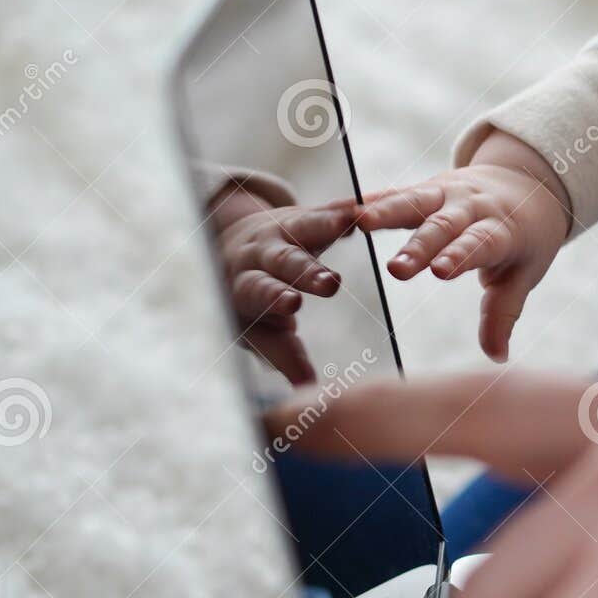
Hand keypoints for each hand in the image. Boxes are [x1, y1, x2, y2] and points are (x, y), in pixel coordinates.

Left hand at [209, 189, 353, 385]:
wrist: (230, 245)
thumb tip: (306, 391)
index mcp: (244, 284)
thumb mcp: (255, 328)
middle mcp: (260, 254)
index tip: (293, 304)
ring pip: (304, 227)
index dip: (274, 297)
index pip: (258, 291)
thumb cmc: (246, 300)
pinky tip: (367, 206)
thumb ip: (281, 354)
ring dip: (327, 227)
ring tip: (352, 223)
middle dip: (306, 271)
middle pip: (283, 261)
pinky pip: (328, 209)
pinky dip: (347, 207)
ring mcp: (283, 230)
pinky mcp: (306, 215)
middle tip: (330, 282)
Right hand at [353, 130, 570, 360]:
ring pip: (416, 202)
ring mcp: (448, 193)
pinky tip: (347, 209)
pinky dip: (373, 200)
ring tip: (360, 223)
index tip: (440, 272)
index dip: (460, 256)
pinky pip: (397, 193)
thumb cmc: (522, 238)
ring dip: (388, 213)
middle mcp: (473, 207)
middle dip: (419, 247)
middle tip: (396, 269)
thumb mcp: (522, 273)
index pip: (481, 243)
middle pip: (444, 227)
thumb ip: (502, 313)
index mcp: (501, 229)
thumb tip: (498, 358)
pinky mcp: (427, 187)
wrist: (526, 182)